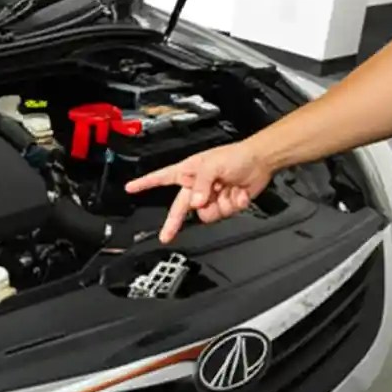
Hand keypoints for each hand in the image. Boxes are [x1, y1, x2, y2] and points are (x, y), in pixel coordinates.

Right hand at [124, 141, 274, 243]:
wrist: (260, 161)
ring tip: (226, 191)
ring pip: (205, 215)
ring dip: (218, 206)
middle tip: (166, 236)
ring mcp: (210, 196)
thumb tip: (195, 203)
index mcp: (188, 172)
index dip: (144, 183)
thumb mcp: (212, 166)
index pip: (160, 178)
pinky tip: (237, 193)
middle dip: (174, 223)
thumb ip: (200, 185)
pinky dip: (233, 205)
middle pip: (180, 208)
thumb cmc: (236, 156)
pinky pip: (223, 214)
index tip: (131, 188)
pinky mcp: (224, 204)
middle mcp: (197, 186)